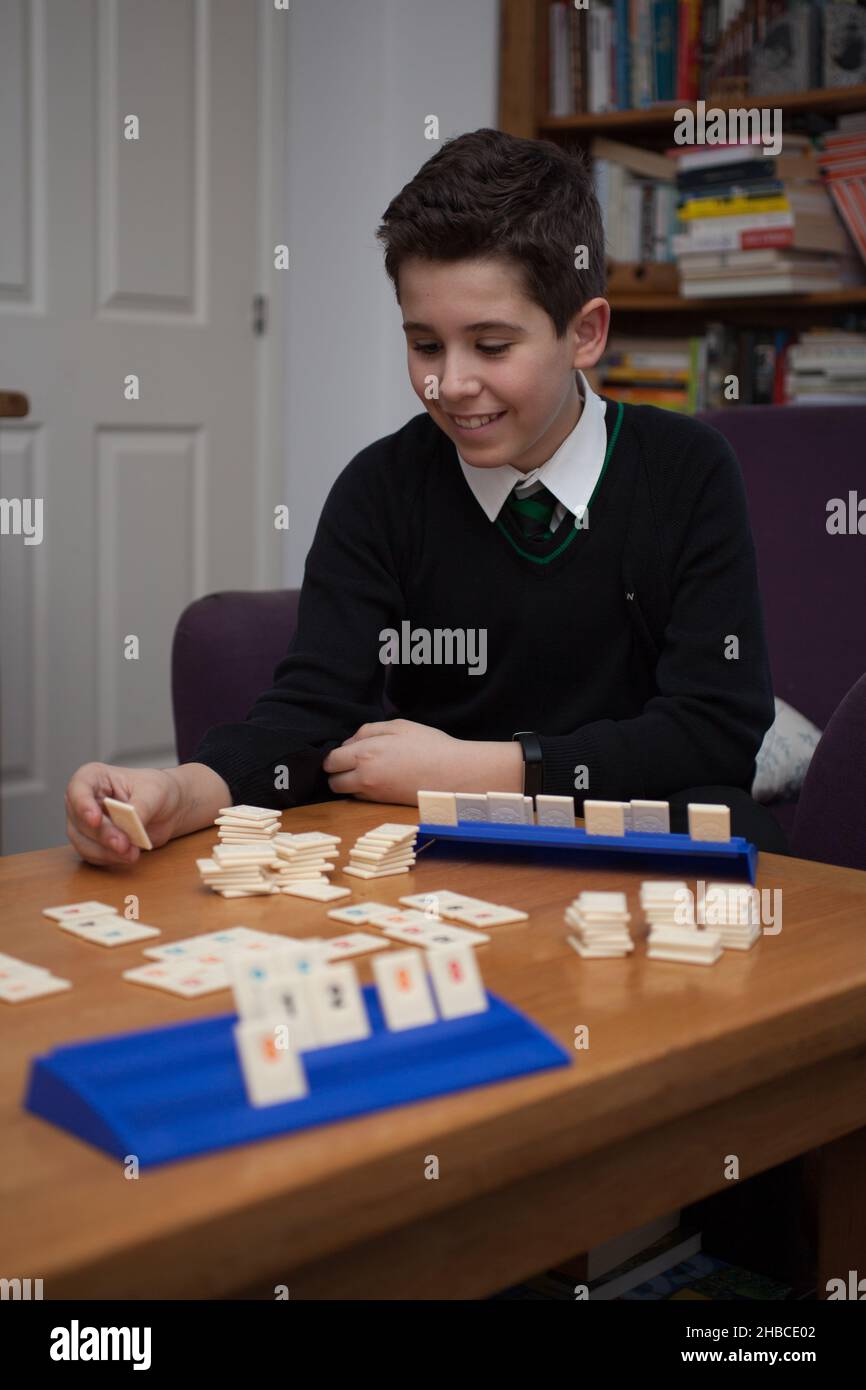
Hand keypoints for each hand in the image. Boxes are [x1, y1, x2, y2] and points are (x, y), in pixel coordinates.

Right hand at [65, 763, 182, 866]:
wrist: (166, 810)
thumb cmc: (156, 791)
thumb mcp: (154, 792)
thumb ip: (141, 807)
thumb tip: (131, 824)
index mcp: (95, 777)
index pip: (78, 788)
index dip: (82, 804)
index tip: (95, 820)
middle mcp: (84, 800)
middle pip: (80, 821)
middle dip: (103, 835)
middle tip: (123, 844)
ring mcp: (84, 823)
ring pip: (83, 842)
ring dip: (106, 852)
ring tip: (132, 854)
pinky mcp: (92, 843)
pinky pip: (93, 855)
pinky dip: (110, 859)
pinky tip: (128, 856)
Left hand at [322, 719, 464, 804]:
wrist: (454, 774)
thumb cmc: (429, 746)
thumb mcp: (398, 726)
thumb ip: (368, 731)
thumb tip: (350, 742)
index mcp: (364, 754)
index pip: (330, 761)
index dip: (334, 756)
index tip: (346, 751)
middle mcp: (364, 778)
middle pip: (333, 782)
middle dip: (337, 772)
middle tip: (353, 762)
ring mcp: (374, 794)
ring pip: (346, 793)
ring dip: (350, 783)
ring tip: (368, 771)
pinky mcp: (385, 805)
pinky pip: (363, 799)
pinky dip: (364, 791)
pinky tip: (381, 780)